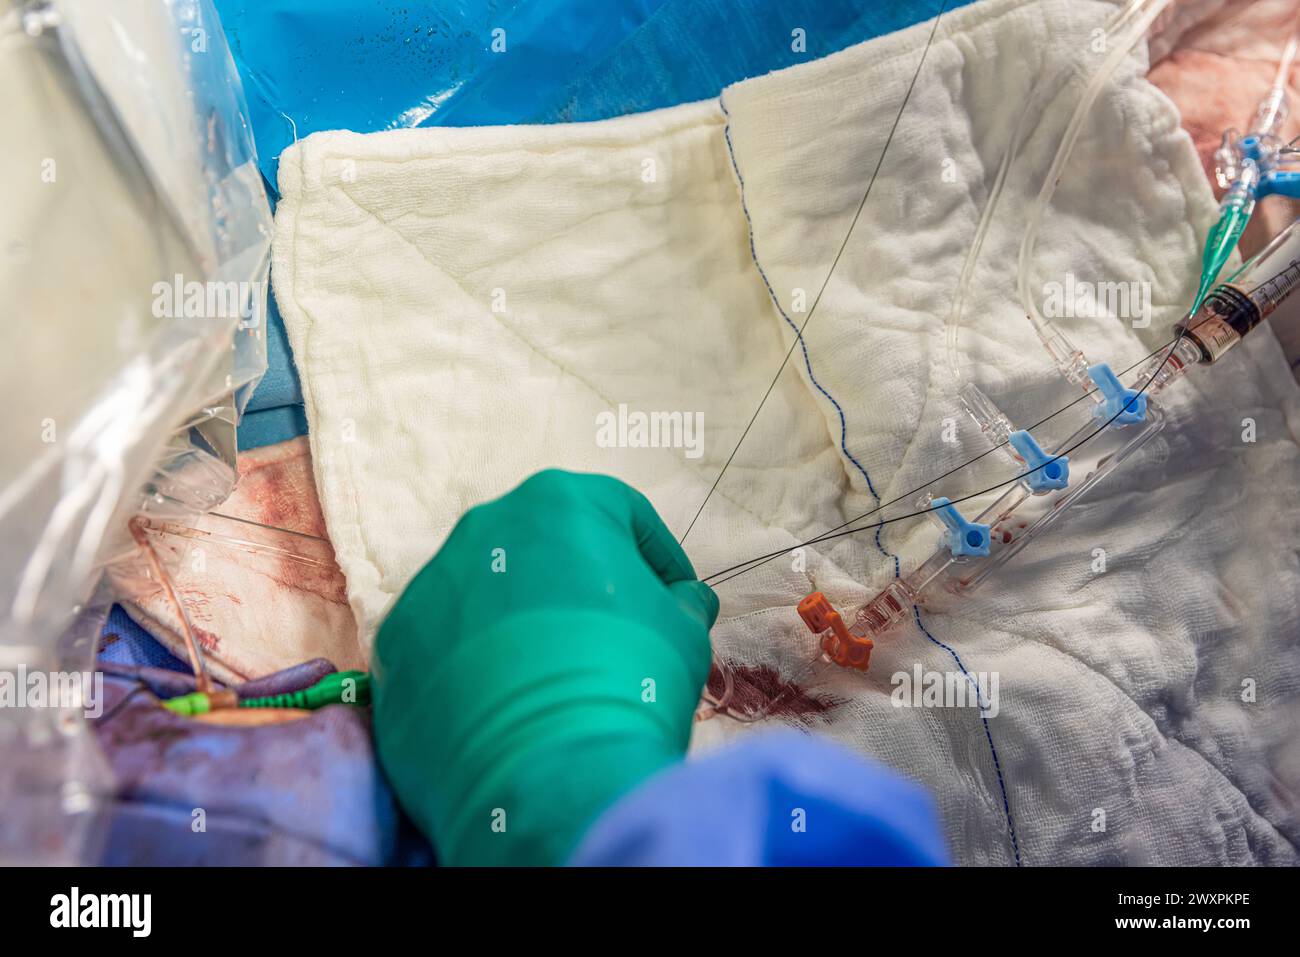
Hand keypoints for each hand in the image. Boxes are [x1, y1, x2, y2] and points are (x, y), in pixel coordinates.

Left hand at [372, 470, 716, 864]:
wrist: (549, 774)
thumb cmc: (628, 683)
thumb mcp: (685, 632)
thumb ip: (682, 601)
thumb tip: (683, 600)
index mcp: (561, 501)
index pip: (622, 515)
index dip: (657, 558)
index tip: (674, 598)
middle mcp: (485, 525)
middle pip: (547, 547)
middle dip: (582, 586)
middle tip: (614, 638)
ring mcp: (431, 584)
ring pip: (490, 593)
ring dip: (523, 624)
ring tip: (554, 680)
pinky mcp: (396, 644)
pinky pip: (445, 645)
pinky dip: (475, 666)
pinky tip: (506, 707)